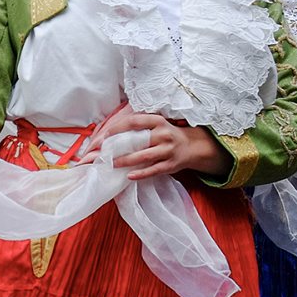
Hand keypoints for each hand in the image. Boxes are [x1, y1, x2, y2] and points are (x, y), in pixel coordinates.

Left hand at [79, 107, 226, 180]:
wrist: (193, 146)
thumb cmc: (167, 135)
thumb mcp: (157, 125)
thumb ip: (140, 127)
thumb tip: (111, 131)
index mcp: (158, 121)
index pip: (134, 121)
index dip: (117, 127)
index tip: (105, 135)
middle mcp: (164, 134)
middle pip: (137, 140)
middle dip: (118, 147)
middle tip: (103, 153)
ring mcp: (168, 150)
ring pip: (143, 156)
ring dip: (126, 161)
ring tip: (112, 164)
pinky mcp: (170, 164)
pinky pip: (153, 170)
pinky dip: (140, 173)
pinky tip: (129, 175)